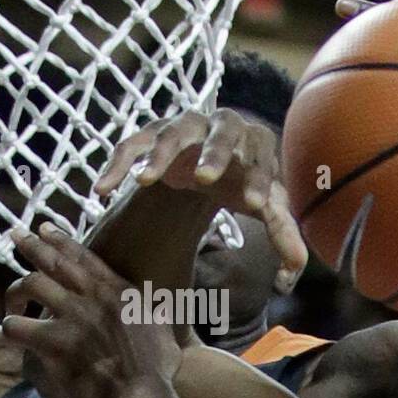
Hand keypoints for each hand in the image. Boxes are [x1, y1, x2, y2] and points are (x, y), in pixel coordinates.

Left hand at [2, 224, 183, 397]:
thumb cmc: (157, 373)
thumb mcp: (165, 332)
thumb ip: (157, 314)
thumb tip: (163, 308)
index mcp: (118, 291)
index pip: (83, 256)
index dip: (61, 240)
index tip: (44, 229)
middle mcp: (93, 296)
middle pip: (52, 260)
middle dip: (31, 245)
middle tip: (16, 236)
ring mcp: (72, 316)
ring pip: (30, 285)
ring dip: (16, 293)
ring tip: (12, 305)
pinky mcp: (54, 342)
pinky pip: (17, 326)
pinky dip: (11, 329)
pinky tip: (14, 336)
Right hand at [97, 108, 307, 292]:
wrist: (208, 159)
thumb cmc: (240, 182)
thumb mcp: (262, 206)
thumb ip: (282, 233)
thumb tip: (294, 272)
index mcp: (255, 141)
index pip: (262, 157)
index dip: (260, 179)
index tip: (253, 204)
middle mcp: (221, 125)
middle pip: (221, 132)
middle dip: (214, 153)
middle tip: (205, 177)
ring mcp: (184, 125)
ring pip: (172, 133)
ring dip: (158, 155)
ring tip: (144, 181)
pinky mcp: (152, 132)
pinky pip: (131, 143)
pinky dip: (117, 164)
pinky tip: (102, 190)